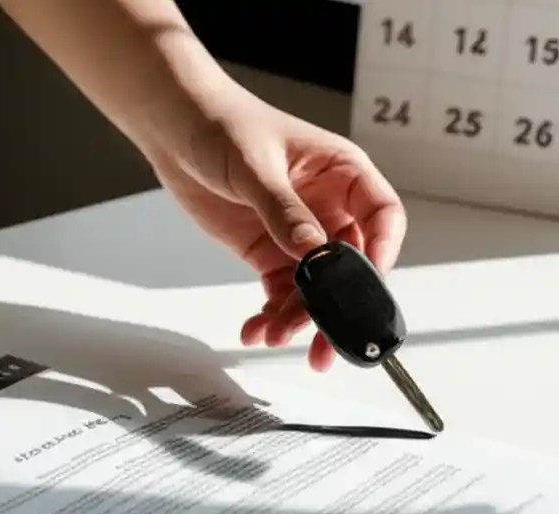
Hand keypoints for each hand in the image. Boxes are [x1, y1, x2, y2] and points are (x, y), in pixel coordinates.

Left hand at [147, 91, 406, 372]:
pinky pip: (280, 292)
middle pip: (351, 265)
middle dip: (340, 305)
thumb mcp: (254, 166)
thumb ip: (283, 211)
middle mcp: (329, 208)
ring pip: (316, 287)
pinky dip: (271, 314)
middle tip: (329, 342)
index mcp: (343, 174)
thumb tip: (314, 253)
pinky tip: (256, 330)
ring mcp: (300, 234)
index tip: (367, 284)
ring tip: (275, 336)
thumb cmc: (223, 126)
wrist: (176, 129)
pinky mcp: (269, 252)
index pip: (381, 217)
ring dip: (300, 317)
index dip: (382, 251)